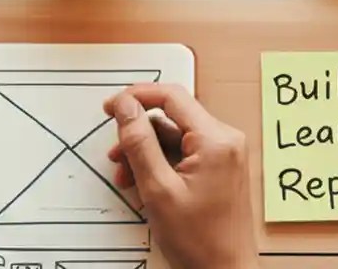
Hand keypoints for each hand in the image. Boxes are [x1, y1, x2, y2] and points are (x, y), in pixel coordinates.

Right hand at [105, 85, 257, 268]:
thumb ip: (139, 143)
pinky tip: (142, 181)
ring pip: (172, 136)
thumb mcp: (158, 189)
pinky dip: (159, 162)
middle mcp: (224, 141)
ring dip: (145, 151)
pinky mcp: (217, 168)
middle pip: (170, 117)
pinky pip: (181, 152)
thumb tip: (126, 107)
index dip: (136, 96)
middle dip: (138, 133)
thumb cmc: (201, 242)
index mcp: (216, 141)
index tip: (112, 106)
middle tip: (115, 151)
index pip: (171, 96)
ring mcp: (222, 155)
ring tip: (126, 175)